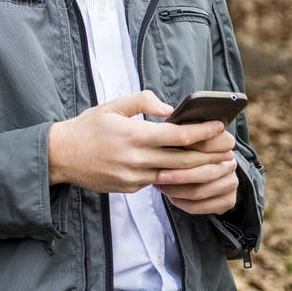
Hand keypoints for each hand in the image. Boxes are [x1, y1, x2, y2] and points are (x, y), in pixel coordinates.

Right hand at [48, 90, 232, 193]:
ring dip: (198, 170)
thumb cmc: (88, 127)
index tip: (220, 126)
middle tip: (230, 149)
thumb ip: (142, 102)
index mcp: (135, 135)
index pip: (179, 136)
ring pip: (175, 175)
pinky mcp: (129, 188)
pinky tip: (188, 172)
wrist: (61, 156)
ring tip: (218, 163)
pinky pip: (157, 181)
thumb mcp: (113, 106)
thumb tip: (169, 108)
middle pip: (184, 160)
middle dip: (210, 154)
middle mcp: (137, 159)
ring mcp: (134, 177)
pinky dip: (174, 176)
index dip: (203, 132)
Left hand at [153, 128, 238, 214]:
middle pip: (206, 171)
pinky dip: (182, 202)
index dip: (193, 146)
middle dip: (180, 175)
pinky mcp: (228, 200)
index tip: (169, 148)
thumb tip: (166, 113)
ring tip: (159, 185)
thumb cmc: (183, 148)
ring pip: (201, 191)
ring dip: (177, 190)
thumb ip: (180, 127)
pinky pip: (201, 206)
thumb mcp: (183, 133)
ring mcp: (232, 182)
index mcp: (224, 141)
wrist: (200, 172)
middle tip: (159, 175)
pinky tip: (169, 196)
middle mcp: (231, 162)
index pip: (212, 144)